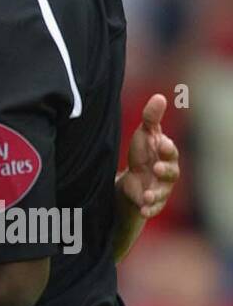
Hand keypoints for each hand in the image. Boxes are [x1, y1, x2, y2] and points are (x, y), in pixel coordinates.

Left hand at [118, 94, 179, 219]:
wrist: (133, 175)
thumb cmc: (144, 150)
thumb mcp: (145, 133)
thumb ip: (151, 117)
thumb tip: (159, 96)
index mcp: (167, 154)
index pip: (171, 150)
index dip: (167, 148)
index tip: (160, 143)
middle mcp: (167, 172)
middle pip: (172, 173)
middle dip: (165, 171)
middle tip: (156, 167)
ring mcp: (160, 188)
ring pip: (163, 193)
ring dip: (156, 194)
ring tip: (148, 195)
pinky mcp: (151, 202)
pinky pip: (152, 208)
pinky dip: (148, 209)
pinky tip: (143, 208)